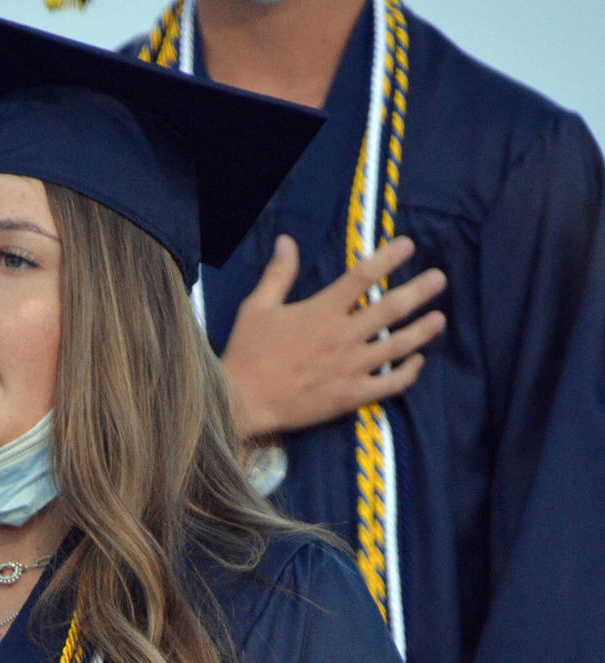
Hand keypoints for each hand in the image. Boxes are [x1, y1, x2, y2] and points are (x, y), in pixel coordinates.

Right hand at [220, 234, 446, 438]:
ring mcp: (351, 367)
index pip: (362, 277)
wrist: (243, 401)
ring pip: (399, 345)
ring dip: (423, 330)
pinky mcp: (352, 395)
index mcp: (321, 311)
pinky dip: (409, 372)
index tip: (409, 245)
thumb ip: (278, 274)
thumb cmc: (247, 353)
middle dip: (420, 290)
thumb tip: (287, 241)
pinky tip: (417, 362)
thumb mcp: (256, 307)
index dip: (388, 258)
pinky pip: (391, 383)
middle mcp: (343, 336)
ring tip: (439, 319)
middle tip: (439, 279)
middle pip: (391, 308)